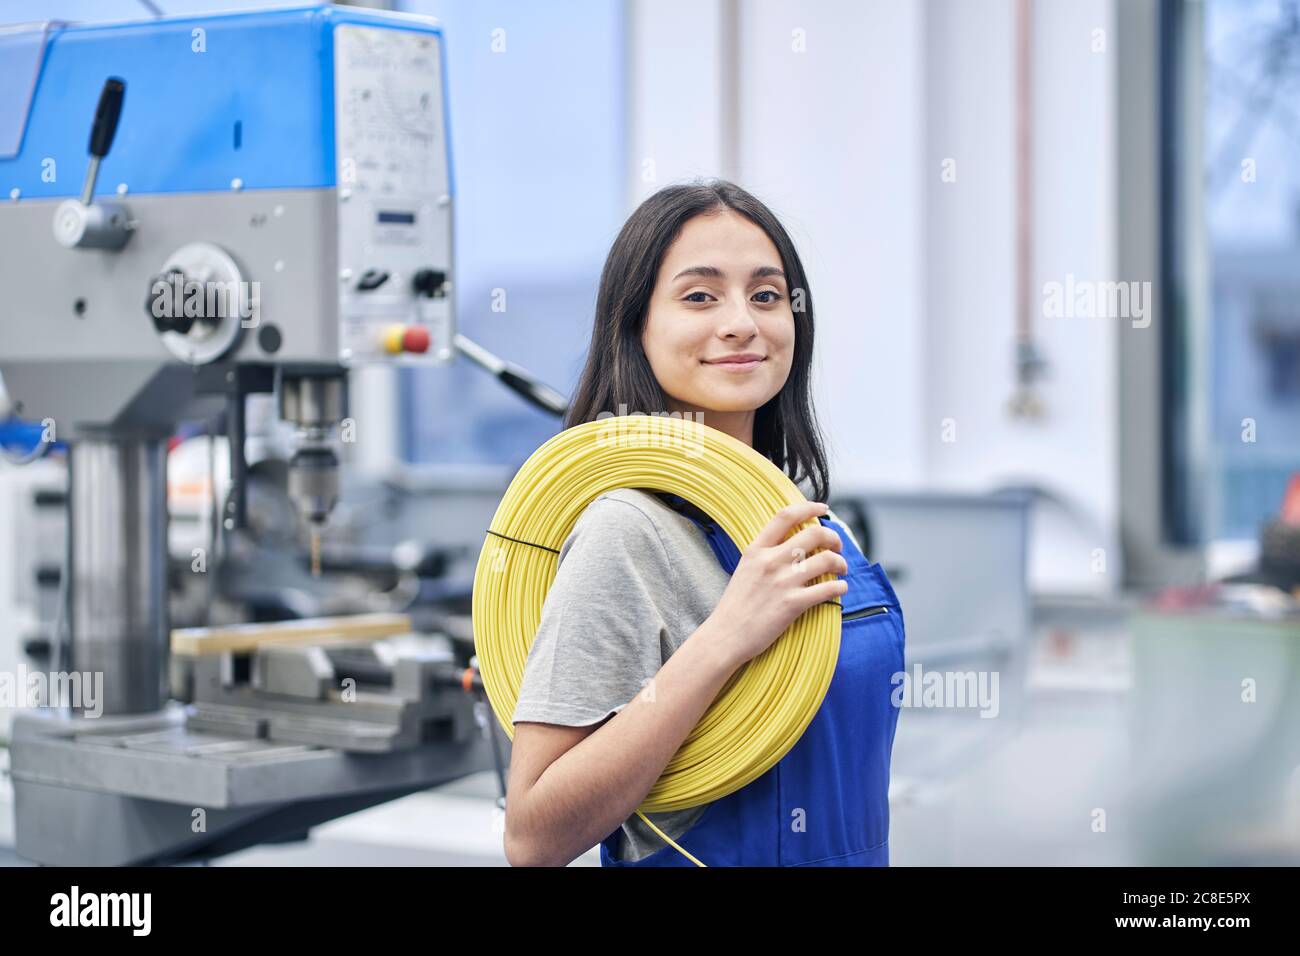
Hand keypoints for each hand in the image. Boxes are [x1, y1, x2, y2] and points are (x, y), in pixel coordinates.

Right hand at [706, 501, 847, 666]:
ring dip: (841, 563)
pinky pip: (829, 589)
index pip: (785, 516)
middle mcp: (771, 561)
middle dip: (833, 537)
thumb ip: (766, 554)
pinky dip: (840, 588)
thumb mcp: (745, 569)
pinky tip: (839, 589)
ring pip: (826, 560)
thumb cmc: (736, 605)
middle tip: (837, 546)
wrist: (726, 636)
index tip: (822, 509)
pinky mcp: (793, 604)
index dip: (809, 507)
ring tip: (841, 570)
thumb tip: (793, 544)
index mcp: (757, 550)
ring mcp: (783, 582)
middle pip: (814, 534)